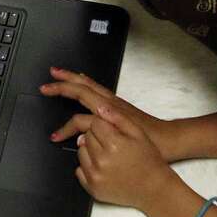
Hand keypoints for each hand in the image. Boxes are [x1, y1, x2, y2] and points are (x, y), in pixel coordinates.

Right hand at [41, 68, 180, 160]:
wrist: (169, 139)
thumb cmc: (150, 141)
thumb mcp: (125, 139)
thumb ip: (102, 136)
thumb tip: (80, 136)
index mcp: (110, 108)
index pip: (81, 96)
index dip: (63, 101)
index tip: (50, 111)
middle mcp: (111, 102)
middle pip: (83, 85)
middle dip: (64, 81)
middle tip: (46, 82)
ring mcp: (114, 103)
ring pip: (90, 85)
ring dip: (73, 79)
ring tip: (59, 74)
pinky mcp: (117, 107)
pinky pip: (96, 90)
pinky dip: (85, 85)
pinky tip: (82, 86)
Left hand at [73, 103, 176, 210]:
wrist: (154, 188)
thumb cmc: (149, 160)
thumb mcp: (139, 133)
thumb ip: (118, 118)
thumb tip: (100, 109)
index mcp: (113, 144)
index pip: (95, 124)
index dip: (104, 126)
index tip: (112, 132)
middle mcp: (101, 160)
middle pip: (86, 137)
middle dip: (97, 137)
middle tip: (113, 145)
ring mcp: (95, 176)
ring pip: (80, 152)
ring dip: (91, 151)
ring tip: (108, 156)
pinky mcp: (92, 188)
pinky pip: (79, 170)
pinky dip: (88, 167)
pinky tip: (103, 167)